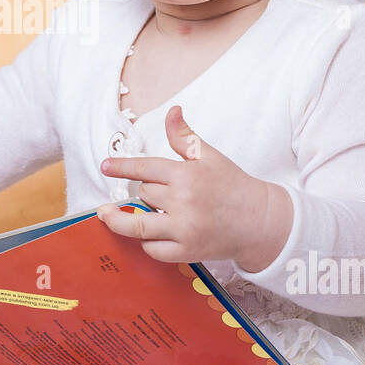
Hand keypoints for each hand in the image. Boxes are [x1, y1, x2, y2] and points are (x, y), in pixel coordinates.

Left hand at [96, 105, 286, 268]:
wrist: (259, 221)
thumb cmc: (233, 186)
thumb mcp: (210, 156)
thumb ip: (184, 136)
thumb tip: (172, 111)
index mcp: (186, 175)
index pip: (145, 169)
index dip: (122, 167)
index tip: (105, 166)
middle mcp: (183, 202)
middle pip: (143, 195)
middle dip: (144, 193)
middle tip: (155, 194)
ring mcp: (184, 230)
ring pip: (138, 225)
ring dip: (121, 220)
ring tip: (107, 215)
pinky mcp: (186, 252)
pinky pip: (153, 249)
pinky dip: (146, 243)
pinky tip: (148, 235)